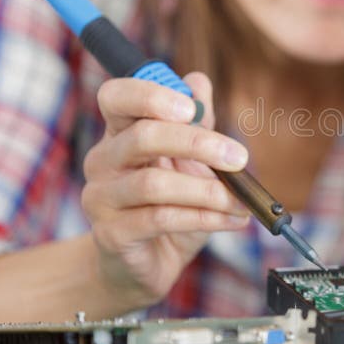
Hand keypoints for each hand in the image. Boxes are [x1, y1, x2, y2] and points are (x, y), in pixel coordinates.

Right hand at [81, 72, 249, 310]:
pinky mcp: (112, 234)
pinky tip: (234, 219)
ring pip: (155, 183)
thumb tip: (198, 81)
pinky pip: (162, 219)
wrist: (150, 262)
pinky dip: (206, 218)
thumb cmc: (172, 204)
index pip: (116, 97)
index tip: (192, 109)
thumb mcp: (190, 161)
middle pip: (143, 137)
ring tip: (241, 201)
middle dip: (199, 143)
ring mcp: (102, 198)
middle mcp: (103, 161)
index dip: (151, 95)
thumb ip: (196, 122)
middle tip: (239, 158)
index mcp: (120, 133)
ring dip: (209, 191)